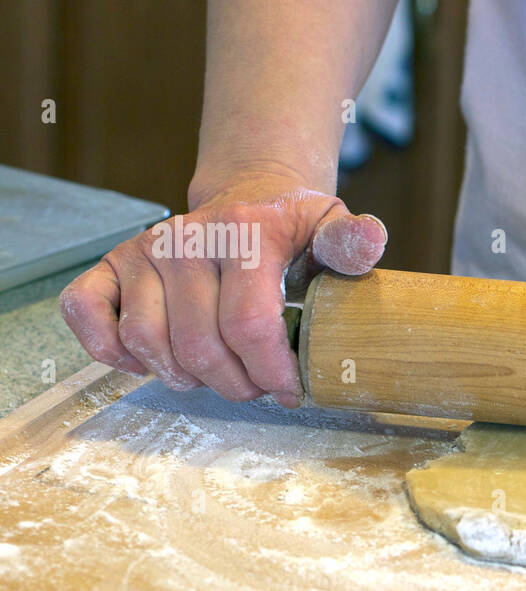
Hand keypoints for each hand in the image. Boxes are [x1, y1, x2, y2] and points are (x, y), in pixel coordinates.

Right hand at [59, 171, 387, 407]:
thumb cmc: (294, 227)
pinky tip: (153, 361)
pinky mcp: (112, 264)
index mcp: (243, 233)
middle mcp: (185, 239)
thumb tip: (370, 242)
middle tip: (256, 386)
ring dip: (185, 376)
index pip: (248, 326)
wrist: (251, 196)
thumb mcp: (331, 228)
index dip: (270, 373)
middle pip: (199, 346)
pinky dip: (112, 350)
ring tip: (218, 373)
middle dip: (234, 384)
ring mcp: (144, 251)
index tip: (289, 390)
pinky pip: (86, 313)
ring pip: (147, 344)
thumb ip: (351, 242)